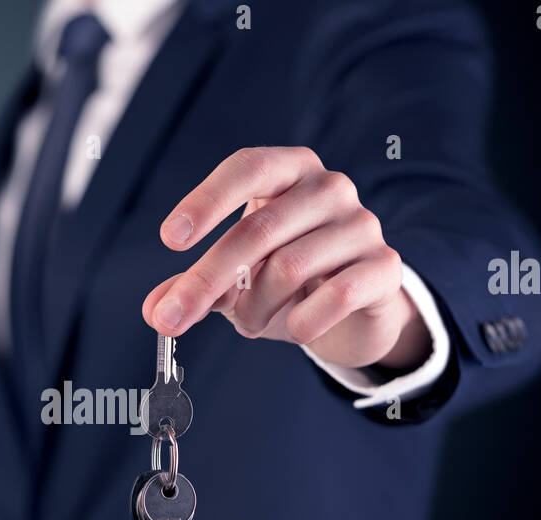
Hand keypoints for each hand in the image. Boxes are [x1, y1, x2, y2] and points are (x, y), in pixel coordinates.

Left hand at [141, 146, 429, 370]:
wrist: (357, 309)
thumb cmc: (288, 281)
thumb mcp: (236, 281)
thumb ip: (194, 289)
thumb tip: (155, 310)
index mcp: (289, 171)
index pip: (247, 167)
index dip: (207, 200)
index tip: (169, 240)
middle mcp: (329, 187)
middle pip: (257, 229)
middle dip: (207, 280)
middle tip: (171, 320)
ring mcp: (362, 224)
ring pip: (289, 267)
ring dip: (255, 307)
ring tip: (249, 323)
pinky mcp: (385, 266)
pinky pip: (336, 294)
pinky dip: (303, 321)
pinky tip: (295, 329)